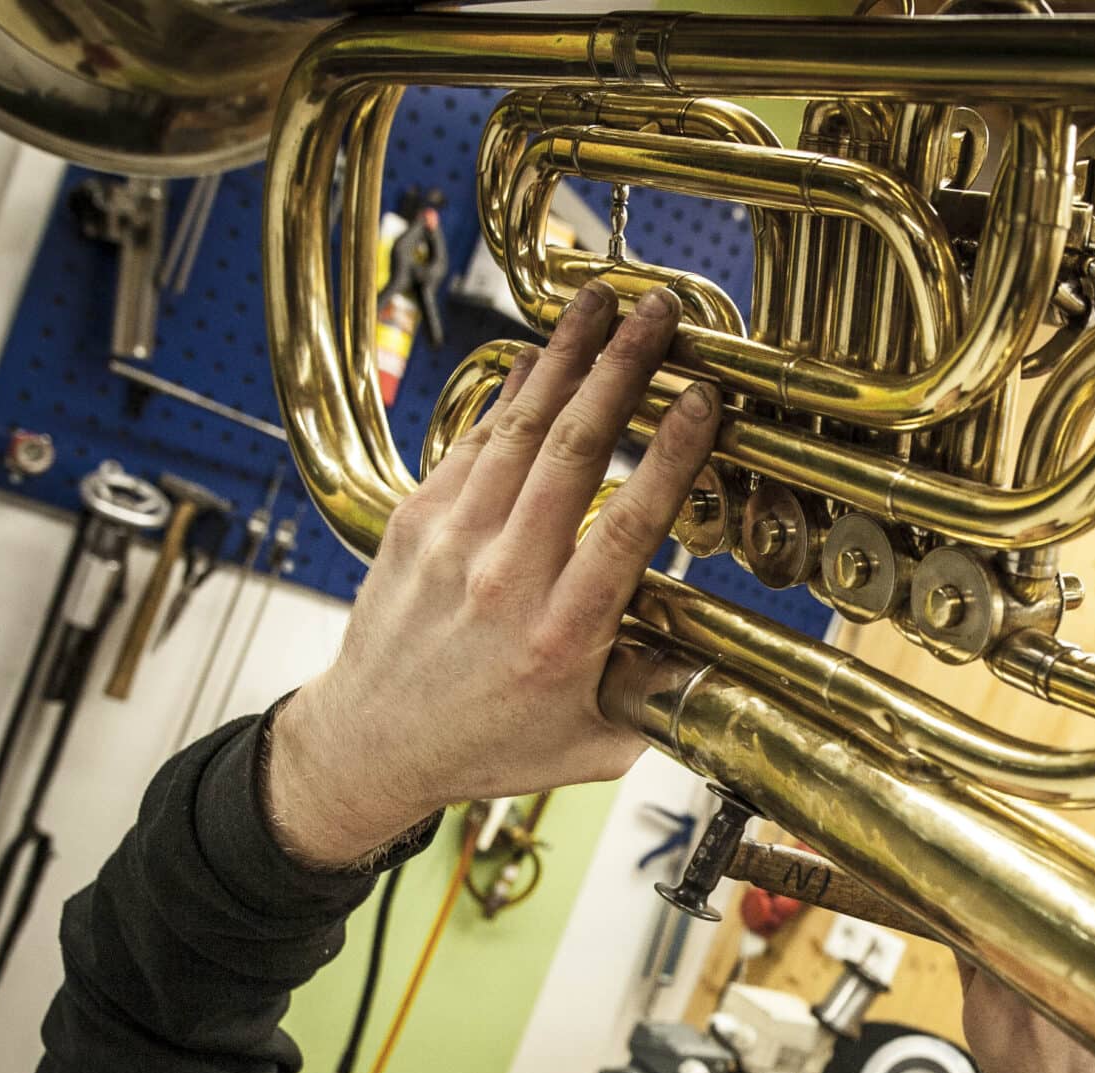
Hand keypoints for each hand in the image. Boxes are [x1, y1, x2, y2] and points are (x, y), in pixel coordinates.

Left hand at [267, 283, 719, 866]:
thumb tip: (722, 663)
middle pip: (573, 453)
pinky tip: (544, 355)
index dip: (669, 455)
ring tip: (603, 302)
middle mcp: (505, 580)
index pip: (627, 528)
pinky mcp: (417, 522)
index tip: (703, 398)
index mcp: (560, 636)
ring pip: (520, 430)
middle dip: (620, 369)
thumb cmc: (489, 746)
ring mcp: (454, 543)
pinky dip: (513, 392)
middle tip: (659, 313)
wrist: (372, 743)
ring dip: (565, 358)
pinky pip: (474, 441)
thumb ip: (660, 703)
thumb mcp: (593, 747)